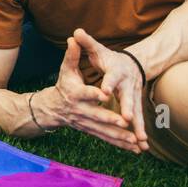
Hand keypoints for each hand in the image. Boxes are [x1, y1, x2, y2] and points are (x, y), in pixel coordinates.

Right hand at [44, 36, 142, 152]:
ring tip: (135, 141)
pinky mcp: (92, 130)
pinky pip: (107, 138)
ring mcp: (86, 123)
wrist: (52, 108)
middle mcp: (80, 110)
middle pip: (96, 115)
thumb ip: (72, 55)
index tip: (105, 94)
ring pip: (104, 131)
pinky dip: (121, 144)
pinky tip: (135, 149)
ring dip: (120, 137)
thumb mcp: (66, 69)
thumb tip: (74, 37)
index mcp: (75, 94)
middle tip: (125, 121)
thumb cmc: (63, 85)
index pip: (85, 93)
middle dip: (110, 119)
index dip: (94, 93)